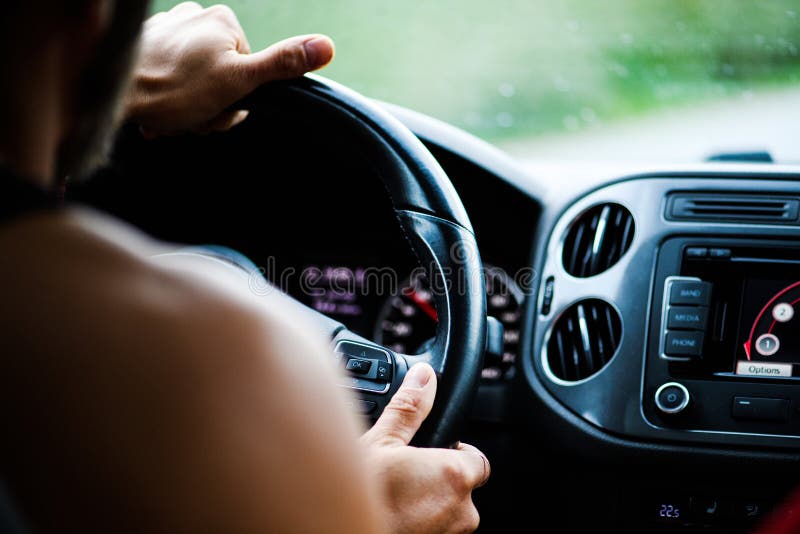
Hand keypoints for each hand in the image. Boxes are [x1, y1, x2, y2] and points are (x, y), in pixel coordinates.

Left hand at [124, 2, 334, 136]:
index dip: (236, 101)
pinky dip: (167, 98)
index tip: (215, 110)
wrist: (110, 93)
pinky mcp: (146, 44)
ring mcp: (169, 28)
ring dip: (188, 109)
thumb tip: (327, 47)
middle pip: (222, 77)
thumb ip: (282, 65)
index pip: (249, 72)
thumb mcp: (237, 82)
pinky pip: (171, 76)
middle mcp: (195, 16)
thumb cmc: (173, 90)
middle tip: (191, 117)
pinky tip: (156, 109)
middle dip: (210, 108)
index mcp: (223, 22)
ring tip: (171, 116)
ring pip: (196, 80)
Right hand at [361, 363, 489, 533]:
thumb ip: (409, 409)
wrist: (337, 531)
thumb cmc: (359, 496)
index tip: (432, 451)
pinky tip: (392, 512)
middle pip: (461, 488)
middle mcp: (459, 511)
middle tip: (404, 474)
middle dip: (437, 480)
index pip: (478, 460)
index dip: (455, 452)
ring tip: (393, 494)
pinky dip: (419, 522)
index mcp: (454, 475)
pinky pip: (434, 530)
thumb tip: (423, 378)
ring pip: (446, 512)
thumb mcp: (380, 442)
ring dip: (427, 503)